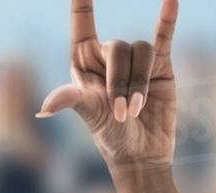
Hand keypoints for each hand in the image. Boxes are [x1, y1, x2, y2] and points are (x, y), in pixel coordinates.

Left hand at [38, 0, 179, 170]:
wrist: (140, 153)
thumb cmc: (109, 135)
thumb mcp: (90, 115)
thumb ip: (71, 100)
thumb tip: (43, 109)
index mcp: (84, 61)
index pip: (82, 22)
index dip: (82, 1)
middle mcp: (108, 56)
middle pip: (119, 46)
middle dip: (120, 81)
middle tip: (120, 113)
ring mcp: (135, 60)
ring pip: (142, 50)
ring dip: (139, 83)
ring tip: (135, 111)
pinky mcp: (160, 65)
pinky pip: (164, 36)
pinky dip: (168, 19)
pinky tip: (171, 0)